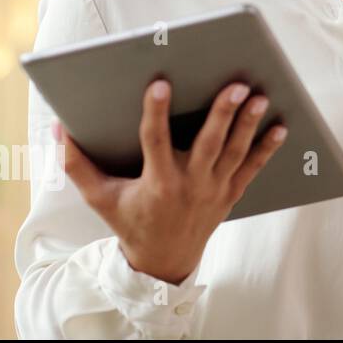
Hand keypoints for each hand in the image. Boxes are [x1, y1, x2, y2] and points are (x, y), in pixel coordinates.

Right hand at [55, 78, 287, 284]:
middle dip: (223, 114)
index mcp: (156, 182)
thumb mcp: (99, 197)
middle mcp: (189, 184)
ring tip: (261, 96)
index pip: (155, 141)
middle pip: (209, 144)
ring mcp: (214, 189)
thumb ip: (77, 165)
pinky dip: (268, 148)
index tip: (160, 84)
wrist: (163, 259)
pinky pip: (253, 168)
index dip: (156, 112)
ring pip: (235, 152)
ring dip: (249, 125)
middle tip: (236, 85)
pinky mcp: (231, 193)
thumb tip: (60, 128)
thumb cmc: (130, 221)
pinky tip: (282, 127)